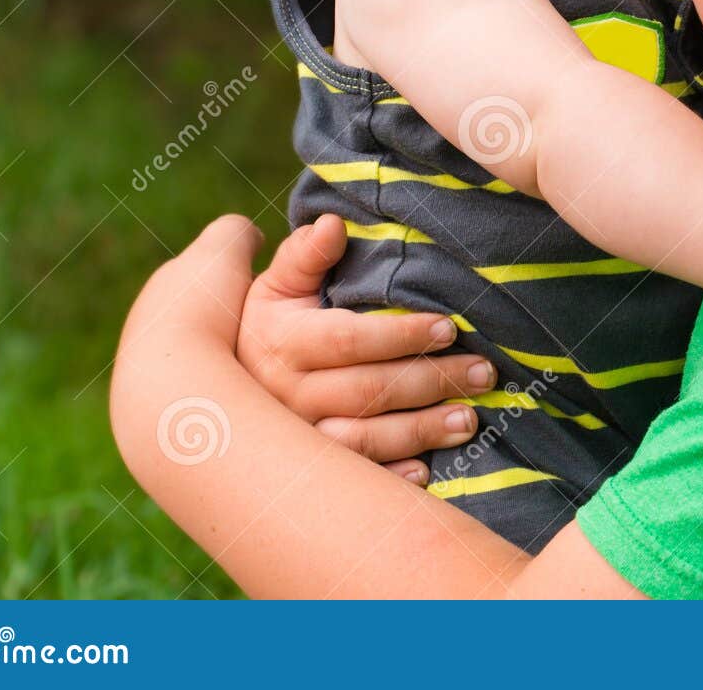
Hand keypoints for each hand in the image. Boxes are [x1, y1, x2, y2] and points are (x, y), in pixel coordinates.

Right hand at [236, 213, 492, 479]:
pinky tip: (427, 472)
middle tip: (484, 372)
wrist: (217, 390)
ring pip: (364, 439)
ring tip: (471, 419)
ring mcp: (298, 438)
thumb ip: (305, 254)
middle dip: (431, 381)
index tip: (448, 327)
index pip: (349, 340)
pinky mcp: (308, 471)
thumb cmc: (268, 323)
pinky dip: (390, 477)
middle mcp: (287, 396)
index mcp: (283, 343)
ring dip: (422, 431)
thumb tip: (333, 224)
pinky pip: (353, 477)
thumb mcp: (278, 284)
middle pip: (368, 390)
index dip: (401, 335)